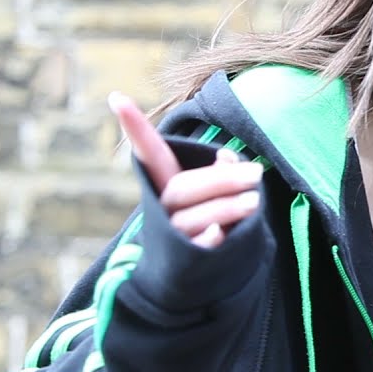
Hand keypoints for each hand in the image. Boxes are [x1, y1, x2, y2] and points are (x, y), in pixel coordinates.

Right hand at [109, 91, 263, 248]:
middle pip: (181, 189)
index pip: (149, 153)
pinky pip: (196, 250)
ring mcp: (170, 237)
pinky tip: (220, 235)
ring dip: (225, 208)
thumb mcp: (216, 194)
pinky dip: (208, 241)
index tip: (116, 96)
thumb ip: (221, 172)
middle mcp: (162, 209)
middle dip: (220, 181)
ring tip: (254, 201)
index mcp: (166, 185)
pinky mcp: (185, 263)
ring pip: (191, 219)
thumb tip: (227, 157)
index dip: (134, 127)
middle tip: (256, 173)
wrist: (202, 275)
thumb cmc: (212, 219)